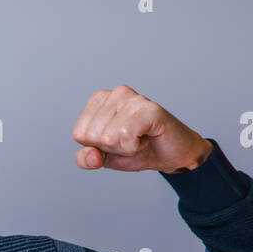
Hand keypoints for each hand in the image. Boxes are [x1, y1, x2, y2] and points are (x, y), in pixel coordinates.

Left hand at [72, 84, 211, 173]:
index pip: (79, 134)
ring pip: (108, 137)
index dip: (97, 147)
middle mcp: (115, 93)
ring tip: (140, 137)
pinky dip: (135, 146)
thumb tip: (91, 156)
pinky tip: (147, 136)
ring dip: (125, 147)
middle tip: (131, 140)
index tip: (117, 141)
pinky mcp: (149, 109)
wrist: (173, 155)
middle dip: (112, 147)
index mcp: (99, 100)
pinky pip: (125, 136)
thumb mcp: (105, 157)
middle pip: (92, 136)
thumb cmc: (140, 150)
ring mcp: (133, 98)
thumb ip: (87, 158)